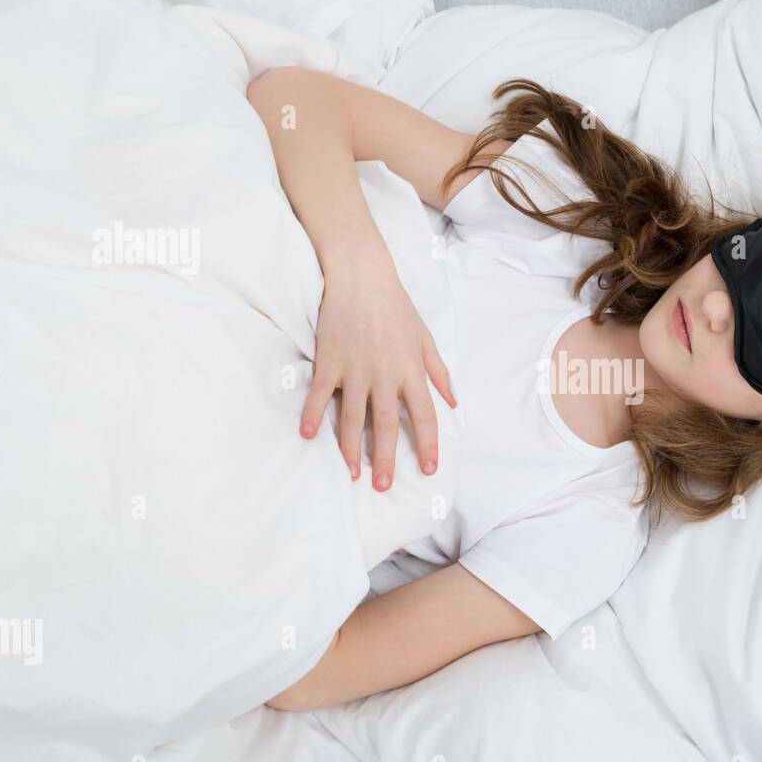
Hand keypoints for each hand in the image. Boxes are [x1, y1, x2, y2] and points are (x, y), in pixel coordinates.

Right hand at [301, 271, 455, 489]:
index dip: (429, 444)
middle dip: (387, 458)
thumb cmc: (396, 306)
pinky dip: (313, 415)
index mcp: (411, 370)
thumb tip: (454, 402)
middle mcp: (385, 374)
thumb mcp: (425, 337)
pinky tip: (307, 437)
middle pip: (388, 424)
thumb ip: (439, 372)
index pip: (426, 415)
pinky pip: (319, 394)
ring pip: (354, 416)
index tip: (429, 469)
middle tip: (384, 486)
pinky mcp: (329, 360)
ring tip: (352, 474)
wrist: (362, 274)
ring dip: (351, 448)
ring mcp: (355, 368)